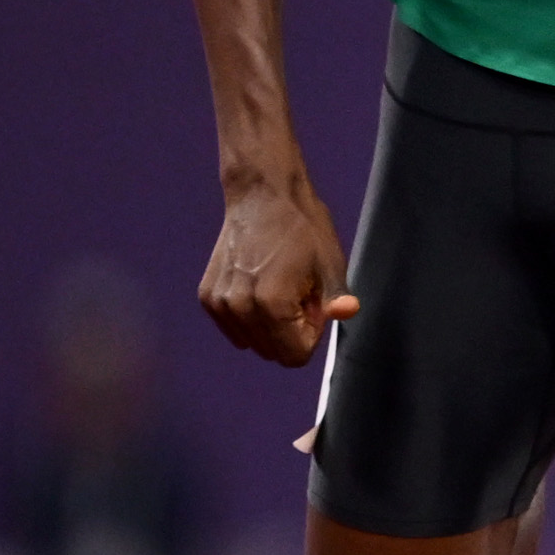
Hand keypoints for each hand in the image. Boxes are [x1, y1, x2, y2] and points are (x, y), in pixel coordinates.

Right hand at [202, 170, 358, 369]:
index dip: (312, 334)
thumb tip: (346, 314)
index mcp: (272, 305)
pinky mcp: (208, 297)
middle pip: (273, 353)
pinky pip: (235, 328)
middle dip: (291, 332)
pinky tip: (259, 284)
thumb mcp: (330, 264)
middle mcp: (240, 309)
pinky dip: (250, 317)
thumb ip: (335, 299)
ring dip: (270, 325)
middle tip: (298, 294)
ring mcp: (220, 304)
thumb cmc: (302, 229)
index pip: (295, 356)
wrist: (262, 198)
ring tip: (279, 287)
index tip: (313, 304)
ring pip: (253, 343)